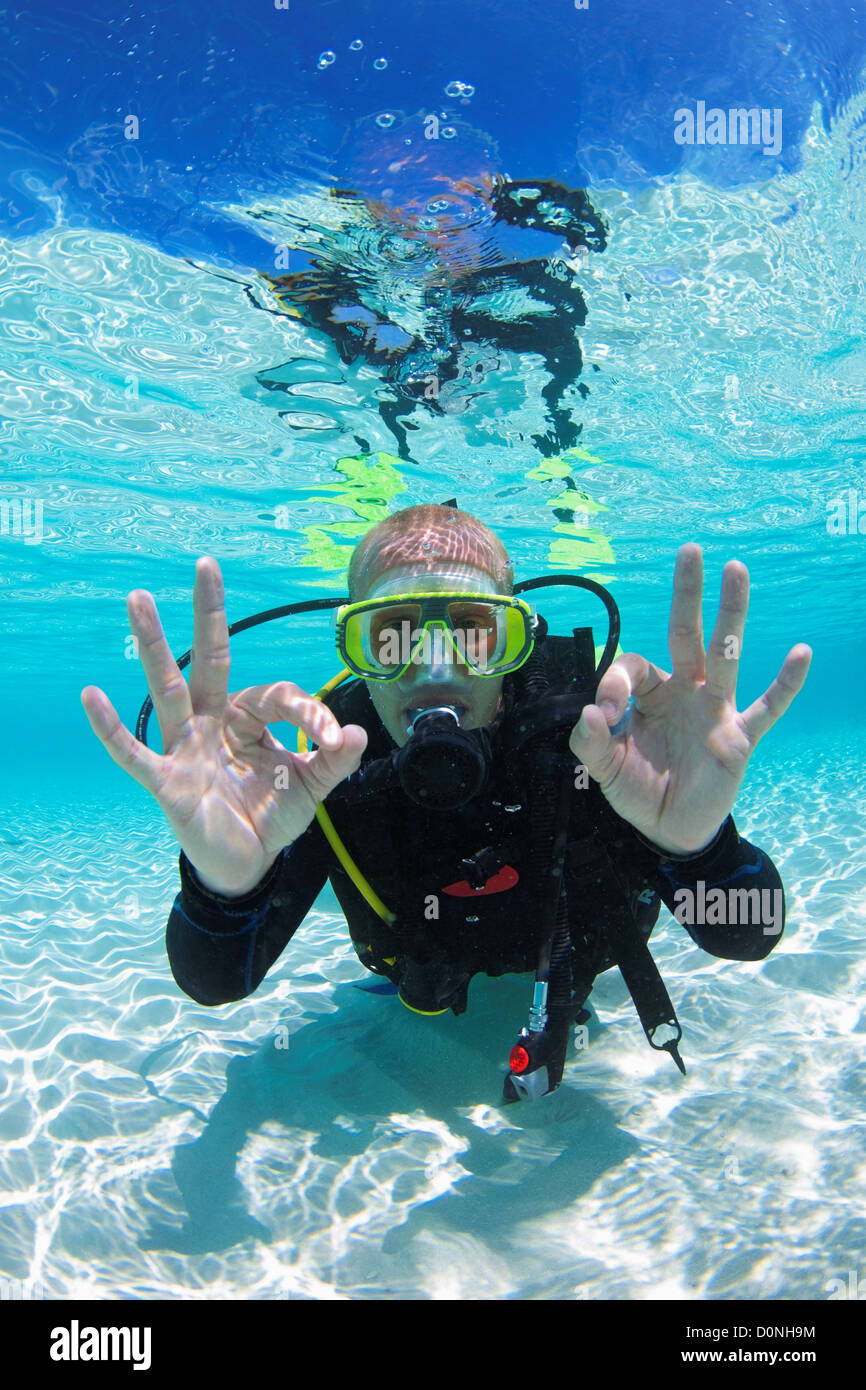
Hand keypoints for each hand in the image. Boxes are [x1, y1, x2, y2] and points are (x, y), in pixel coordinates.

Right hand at [81, 556, 366, 895]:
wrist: (248, 863)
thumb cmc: (270, 813)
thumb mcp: (312, 785)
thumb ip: (333, 759)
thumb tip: (354, 732)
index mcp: (247, 717)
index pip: (278, 695)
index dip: (309, 713)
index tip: (331, 740)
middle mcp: (212, 721)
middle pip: (210, 660)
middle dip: (209, 613)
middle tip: (206, 564)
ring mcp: (186, 747)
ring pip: (169, 688)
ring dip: (154, 644)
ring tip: (139, 599)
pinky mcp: (167, 781)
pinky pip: (133, 752)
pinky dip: (111, 727)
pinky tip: (91, 695)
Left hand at [568, 544, 810, 854]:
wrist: (669, 830)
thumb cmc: (639, 790)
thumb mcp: (604, 768)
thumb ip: (590, 742)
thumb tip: (589, 713)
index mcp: (651, 693)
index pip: (634, 665)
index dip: (614, 682)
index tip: (603, 714)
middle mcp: (685, 691)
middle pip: (686, 633)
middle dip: (688, 593)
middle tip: (690, 550)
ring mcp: (715, 711)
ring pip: (725, 654)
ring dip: (731, 613)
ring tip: (736, 570)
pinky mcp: (738, 738)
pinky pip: (766, 707)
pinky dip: (785, 683)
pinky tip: (800, 654)